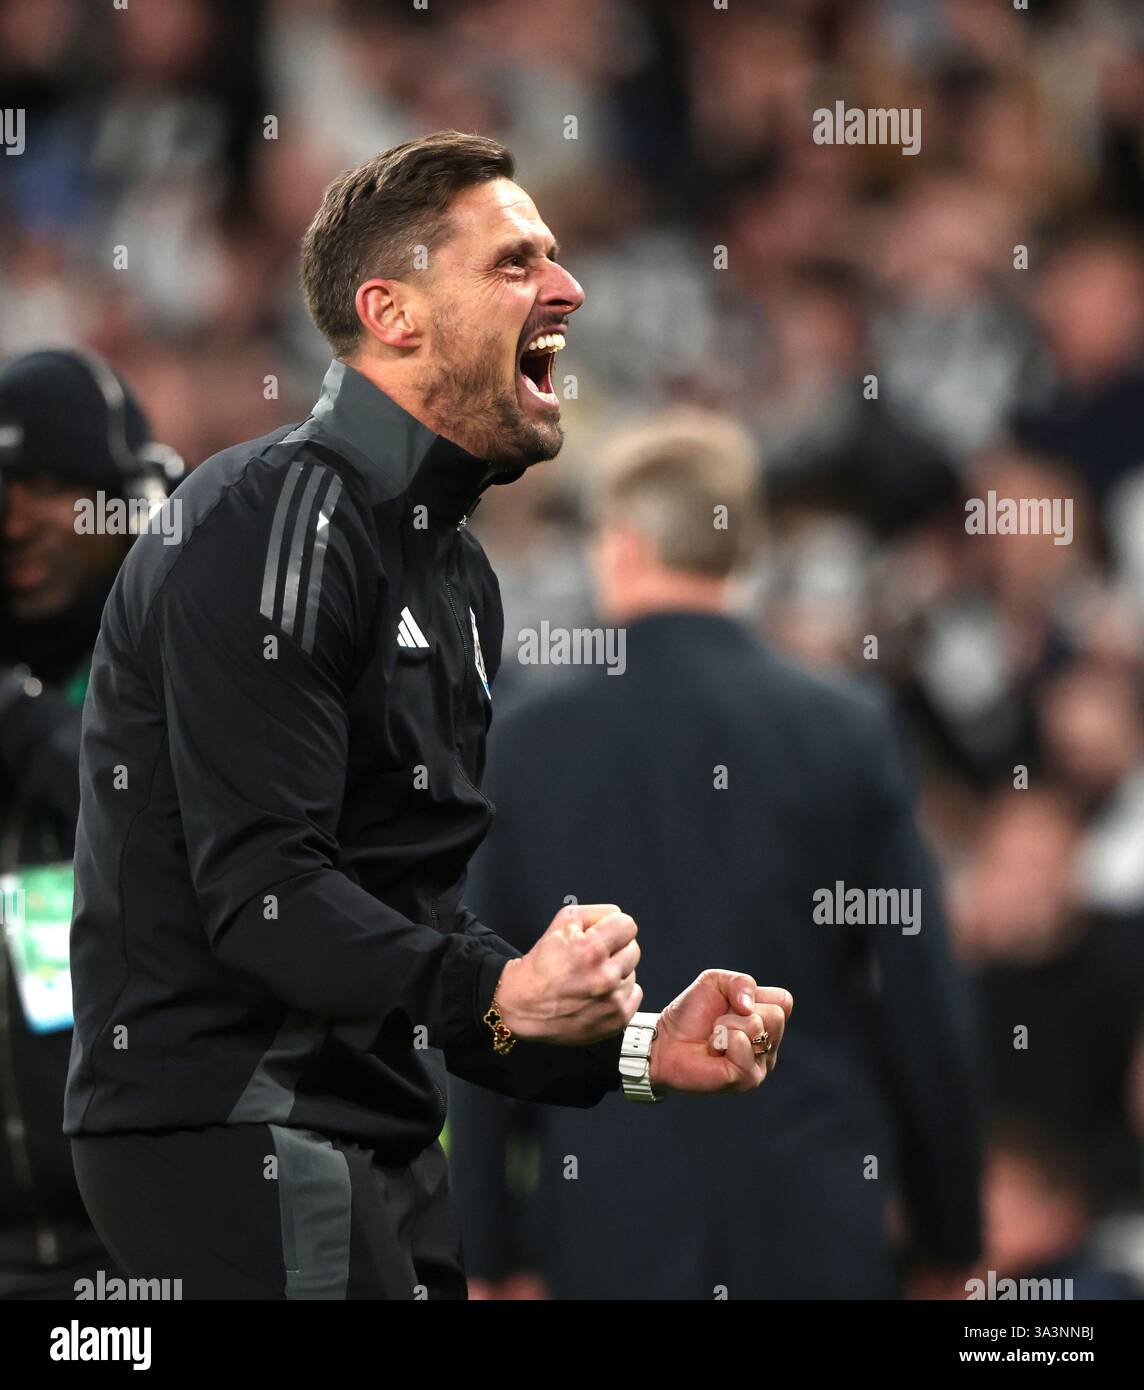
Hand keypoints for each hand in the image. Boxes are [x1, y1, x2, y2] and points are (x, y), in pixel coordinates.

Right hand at [494, 903, 641, 1044]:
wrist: (523, 1007)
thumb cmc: (540, 967)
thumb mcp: (561, 923)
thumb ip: (595, 913)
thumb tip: (616, 917)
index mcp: (591, 950)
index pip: (628, 925)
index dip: (613, 926)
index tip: (603, 934)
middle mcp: (604, 977)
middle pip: (633, 948)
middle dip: (615, 949)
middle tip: (593, 957)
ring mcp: (612, 1002)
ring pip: (633, 972)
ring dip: (617, 972)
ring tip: (591, 978)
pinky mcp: (616, 1020)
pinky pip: (634, 995)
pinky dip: (619, 993)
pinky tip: (599, 994)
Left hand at [647, 971, 792, 1095]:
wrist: (665, 1039)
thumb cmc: (691, 1013)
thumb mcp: (715, 982)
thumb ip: (741, 982)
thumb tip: (749, 1006)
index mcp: (768, 1021)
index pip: (784, 1001)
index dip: (754, 995)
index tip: (732, 1004)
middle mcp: (770, 1044)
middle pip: (775, 1014)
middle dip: (739, 1012)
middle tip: (720, 1023)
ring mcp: (761, 1064)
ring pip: (756, 1026)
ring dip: (725, 1025)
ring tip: (714, 1037)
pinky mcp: (746, 1078)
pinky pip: (741, 1045)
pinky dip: (721, 1040)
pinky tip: (713, 1051)